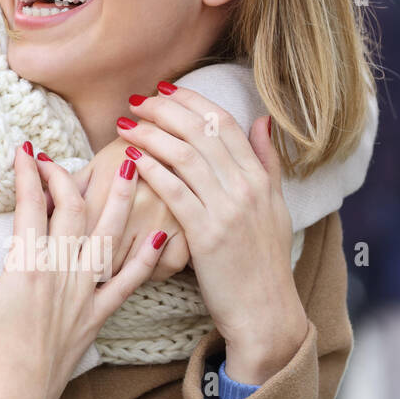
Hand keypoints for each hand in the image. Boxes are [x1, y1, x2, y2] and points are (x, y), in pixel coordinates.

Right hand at [0, 142, 170, 398]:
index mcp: (26, 266)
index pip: (31, 205)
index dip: (29, 172)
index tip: (25, 150)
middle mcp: (60, 274)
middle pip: (73, 210)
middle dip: (67, 175)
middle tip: (58, 156)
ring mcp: (83, 295)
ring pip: (108, 236)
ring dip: (120, 199)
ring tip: (131, 167)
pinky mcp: (97, 316)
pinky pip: (128, 284)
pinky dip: (145, 260)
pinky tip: (158, 237)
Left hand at [118, 84, 308, 384]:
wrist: (265, 310)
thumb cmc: (261, 259)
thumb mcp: (273, 207)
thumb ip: (267, 162)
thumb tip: (262, 121)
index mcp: (260, 177)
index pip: (224, 122)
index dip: (192, 100)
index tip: (164, 87)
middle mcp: (246, 187)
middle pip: (200, 131)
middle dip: (164, 109)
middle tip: (137, 100)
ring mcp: (228, 210)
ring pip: (185, 156)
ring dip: (150, 134)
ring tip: (126, 124)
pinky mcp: (207, 234)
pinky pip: (174, 191)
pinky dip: (151, 169)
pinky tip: (130, 158)